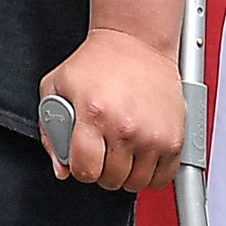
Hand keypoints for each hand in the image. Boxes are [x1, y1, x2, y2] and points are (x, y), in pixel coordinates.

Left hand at [36, 24, 186, 190]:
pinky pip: (163, 179)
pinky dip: (152, 175)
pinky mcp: (174, 138)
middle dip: (102, 170)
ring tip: (122, 151)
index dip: (80, 168)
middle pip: (111, 179)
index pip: (85, 169)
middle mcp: (125, 127)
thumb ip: (51, 129)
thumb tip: (62, 167)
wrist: (136, 41)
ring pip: (137, 183)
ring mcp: (152, 135)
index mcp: (94, 114)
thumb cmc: (98, 62)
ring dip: (127, 174)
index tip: (83, 159)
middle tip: (103, 150)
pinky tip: (142, 155)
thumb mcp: (57, 85)